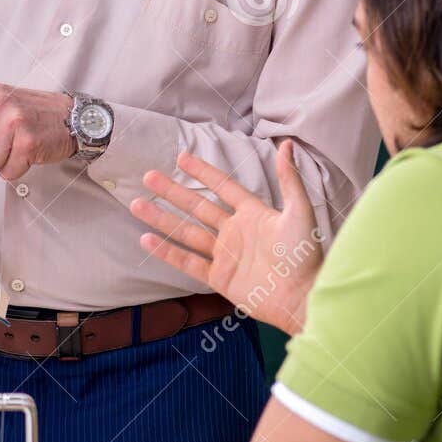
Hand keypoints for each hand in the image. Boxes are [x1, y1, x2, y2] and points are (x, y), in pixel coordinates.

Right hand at [130, 141, 322, 333]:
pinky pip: (189, 262)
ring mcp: (226, 255)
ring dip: (162, 218)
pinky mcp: (220, 278)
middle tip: (149, 177)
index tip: (181, 158)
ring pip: (187, 232)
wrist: (302, 298)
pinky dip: (167, 251)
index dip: (203, 172)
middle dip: (173, 192)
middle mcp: (236, 232)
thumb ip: (289, 179)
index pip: (223, 187)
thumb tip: (287, 144)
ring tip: (137, 204)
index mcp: (253, 214)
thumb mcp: (299, 212)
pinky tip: (147, 239)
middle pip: (197, 207)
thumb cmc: (304, 255)